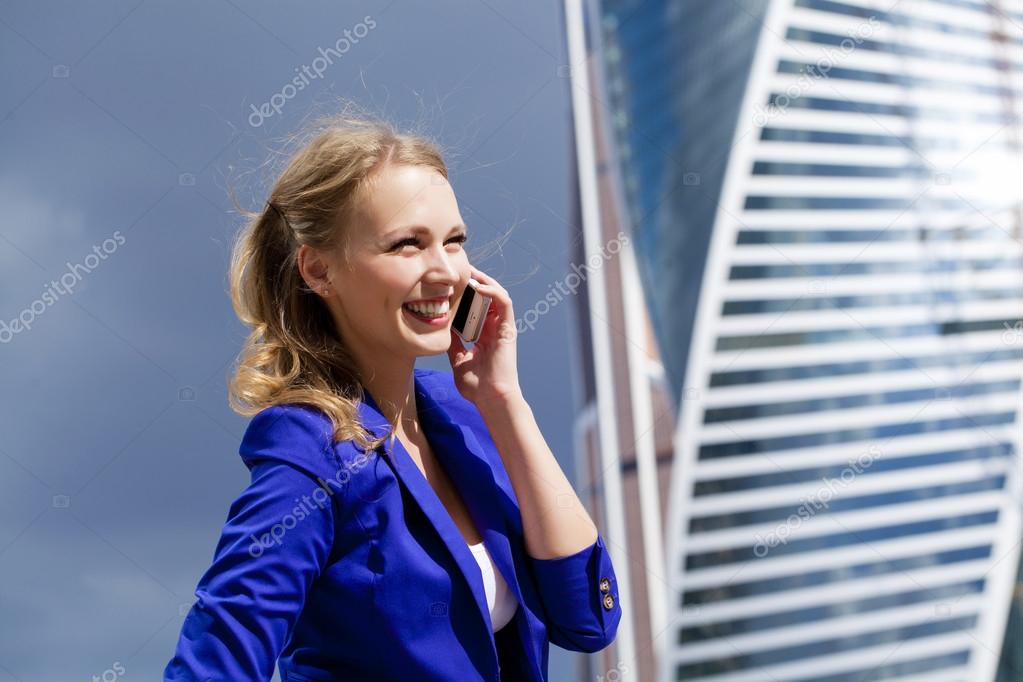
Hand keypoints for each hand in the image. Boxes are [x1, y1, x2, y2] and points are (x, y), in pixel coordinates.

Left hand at [447, 267, 521, 406]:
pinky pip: (504, 302)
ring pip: (497, 294)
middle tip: (458, 271)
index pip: (476, 307)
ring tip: (468, 272)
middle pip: (486, 297)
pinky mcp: (508, 328)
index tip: (449, 284)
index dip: (466, 293)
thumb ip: (453, 343)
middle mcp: (495, 328)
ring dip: (483, 281)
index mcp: (484, 335)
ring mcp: (503, 327)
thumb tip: (442, 329)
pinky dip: (492, 291)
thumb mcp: (458, 360)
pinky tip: (478, 286)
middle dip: (474, 281)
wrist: (491, 399)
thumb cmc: (477, 386)